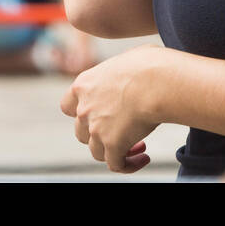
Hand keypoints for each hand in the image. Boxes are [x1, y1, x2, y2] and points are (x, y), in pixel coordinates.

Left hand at [59, 45, 162, 172]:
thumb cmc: (149, 65)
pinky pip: (116, 165)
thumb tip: (133, 73)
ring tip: (139, 145)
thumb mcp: (127, 60)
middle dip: (101, 133)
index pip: (67, 106)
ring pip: (97, 151)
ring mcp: (96, 129)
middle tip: (125, 130)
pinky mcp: (112, 146)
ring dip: (115, 151)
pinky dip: (129, 165)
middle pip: (82, 132)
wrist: (157, 82)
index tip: (101, 114)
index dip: (82, 113)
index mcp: (84, 84)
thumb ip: (120, 72)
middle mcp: (84, 108)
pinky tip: (144, 158)